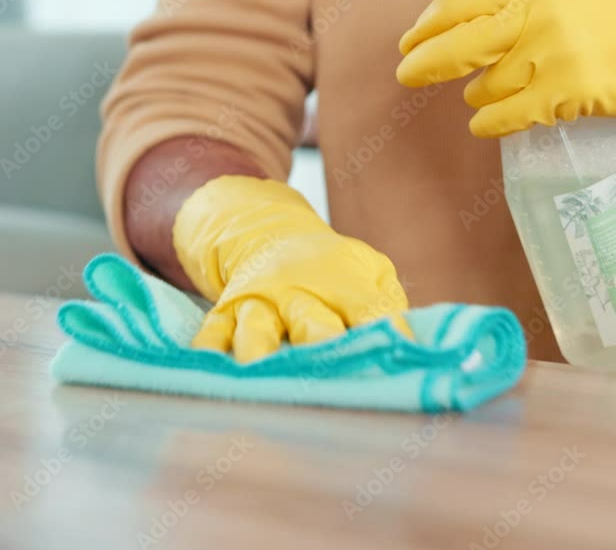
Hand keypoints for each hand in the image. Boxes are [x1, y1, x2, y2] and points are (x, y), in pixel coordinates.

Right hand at [173, 176, 411, 362]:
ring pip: (257, 334)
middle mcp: (298, 291)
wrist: (266, 235)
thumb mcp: (369, 271)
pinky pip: (212, 335)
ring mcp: (257, 303)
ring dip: (260, 358)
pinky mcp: (225, 314)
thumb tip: (411, 351)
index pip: (370, 311)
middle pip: (313, 327)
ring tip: (264, 381)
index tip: (398, 365)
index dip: (386, 339)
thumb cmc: (329, 267)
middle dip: (324, 354)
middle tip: (335, 384)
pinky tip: (210, 371)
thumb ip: (389, 307)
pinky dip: (208, 353)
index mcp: (342, 279)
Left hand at [396, 0, 615, 137]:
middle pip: (458, 44)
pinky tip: (483, 122)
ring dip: (478, 91)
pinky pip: (506, 115)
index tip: (412, 38)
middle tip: (407, 73)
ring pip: (487, 83)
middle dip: (425, 62)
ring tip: (482, 90)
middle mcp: (539, 11)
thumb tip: (460, 14)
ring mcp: (553, 52)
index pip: (461, 1)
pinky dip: (489, 121)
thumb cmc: (612, 5)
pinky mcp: (568, 90)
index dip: (431, 23)